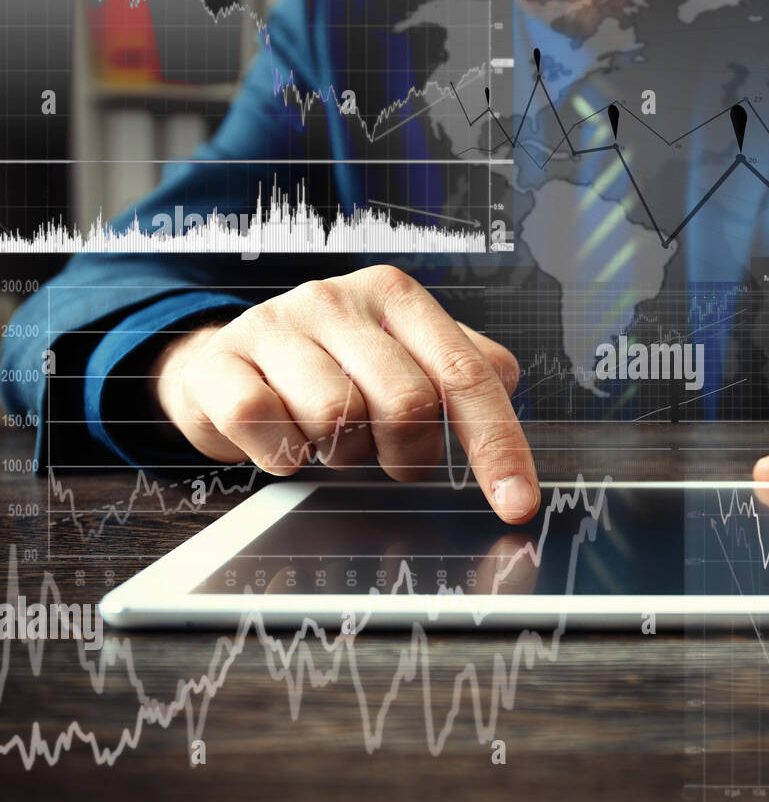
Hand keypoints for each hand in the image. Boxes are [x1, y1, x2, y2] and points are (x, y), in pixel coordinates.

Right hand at [151, 265, 539, 522]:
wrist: (227, 364)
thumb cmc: (334, 370)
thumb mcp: (404, 357)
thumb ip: (467, 376)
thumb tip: (515, 437)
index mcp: (397, 296)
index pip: (467, 375)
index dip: (498, 445)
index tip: (516, 505)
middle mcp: (337, 300)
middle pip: (408, 403)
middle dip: (409, 454)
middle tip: (389, 456)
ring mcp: (273, 325)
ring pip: (336, 419)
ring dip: (341, 454)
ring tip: (326, 437)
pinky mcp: (219, 364)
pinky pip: (265, 426)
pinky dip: (281, 455)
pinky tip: (282, 440)